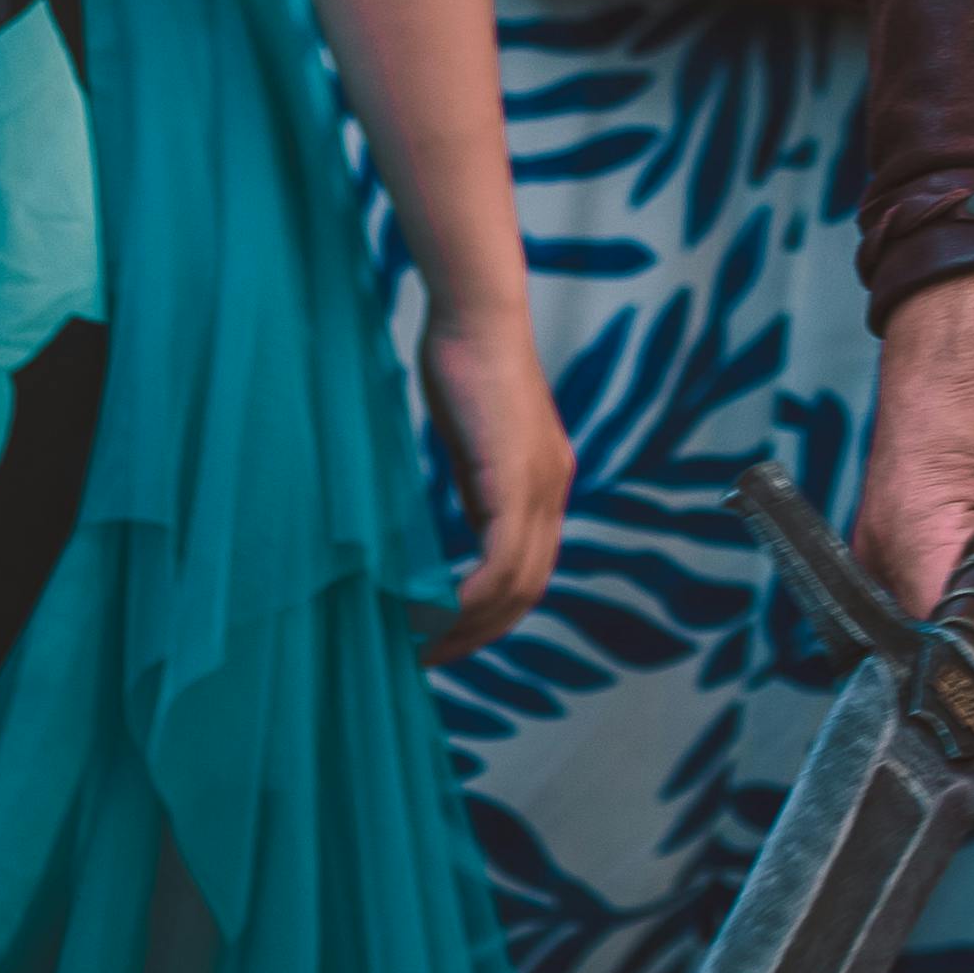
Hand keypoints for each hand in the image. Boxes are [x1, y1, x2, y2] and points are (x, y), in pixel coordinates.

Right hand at [420, 293, 572, 659]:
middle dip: (479, 633)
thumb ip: (474, 488)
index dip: (492, 614)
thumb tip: (459, 529)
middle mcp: (553, 489)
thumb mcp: (472, 443)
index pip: (530, 572)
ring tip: (419, 645)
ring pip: (515, 585)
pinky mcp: (515, 476)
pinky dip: (467, 596)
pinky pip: (500, 560)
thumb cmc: (463, 366)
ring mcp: (540, 483)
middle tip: (428, 657)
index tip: (447, 636)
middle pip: (528, 590)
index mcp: (545, 483)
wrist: (475, 314)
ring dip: (468, 625)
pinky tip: (433, 612)